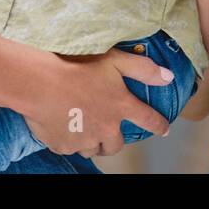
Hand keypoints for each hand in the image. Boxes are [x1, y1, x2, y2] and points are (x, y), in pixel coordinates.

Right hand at [23, 48, 173, 157]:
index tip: (164, 130)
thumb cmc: (76, 65)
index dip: (158, 125)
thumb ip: (143, 69)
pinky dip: (70, 139)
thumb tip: (168, 78)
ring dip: (93, 140)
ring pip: (93, 148)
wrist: (40, 82)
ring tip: (83, 124)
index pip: (148, 120)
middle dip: (115, 139)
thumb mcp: (115, 59)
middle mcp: (106, 128)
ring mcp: (84, 140)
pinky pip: (71, 147)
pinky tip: (63, 123)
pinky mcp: (63, 146)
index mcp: (121, 106)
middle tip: (107, 128)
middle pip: (117, 145)